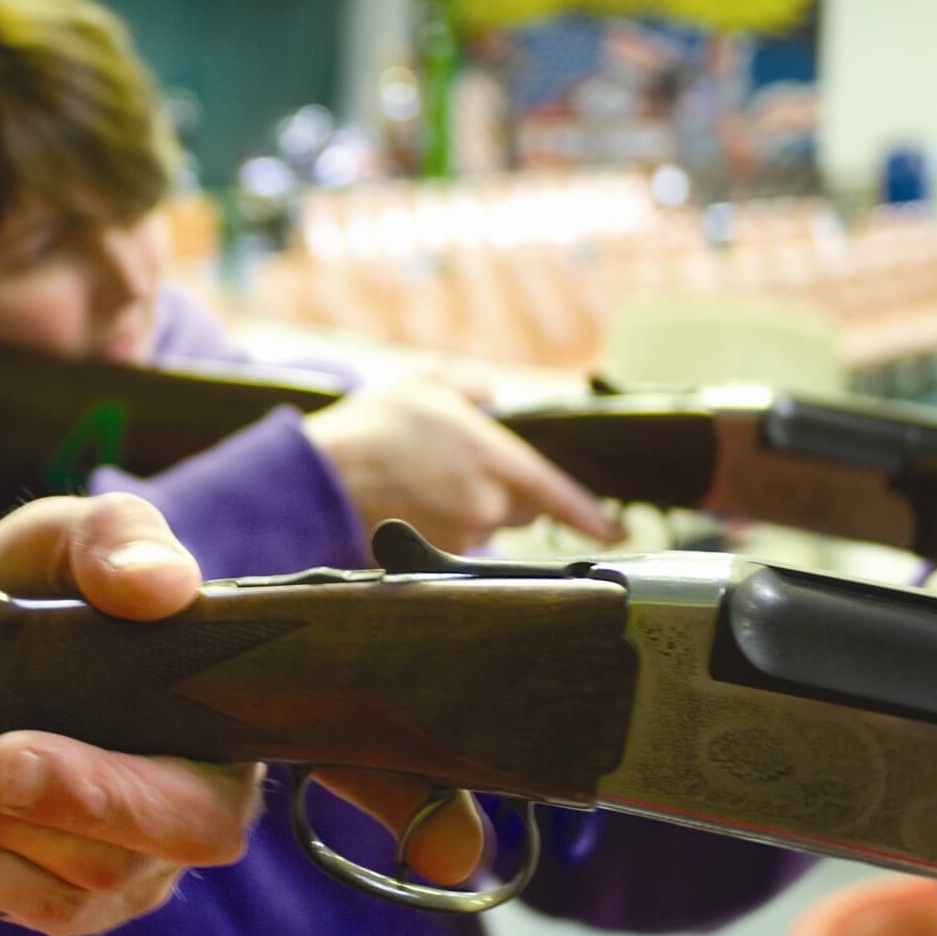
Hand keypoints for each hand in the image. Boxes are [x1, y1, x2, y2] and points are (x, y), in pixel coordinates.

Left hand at [0, 493, 482, 935]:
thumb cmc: (20, 599)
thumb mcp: (59, 540)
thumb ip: (112, 538)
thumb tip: (164, 588)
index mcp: (231, 704)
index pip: (354, 756)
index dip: (420, 803)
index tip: (456, 847)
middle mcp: (201, 791)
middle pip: (193, 825)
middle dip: (94, 794)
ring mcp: (134, 859)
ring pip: (100, 876)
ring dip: (1, 823)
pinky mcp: (59, 900)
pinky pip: (37, 911)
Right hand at [303, 378, 624, 553]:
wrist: (319, 474)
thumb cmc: (372, 426)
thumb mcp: (427, 381)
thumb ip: (473, 384)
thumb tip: (492, 396)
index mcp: (495, 460)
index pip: (560, 496)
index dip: (593, 518)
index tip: (616, 532)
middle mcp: (485, 504)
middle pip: (522, 511)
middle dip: (507, 494)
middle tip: (462, 470)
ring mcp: (459, 534)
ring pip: (485, 527)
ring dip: (468, 508)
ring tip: (422, 482)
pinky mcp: (432, 554)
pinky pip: (453, 541)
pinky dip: (441, 524)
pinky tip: (410, 502)